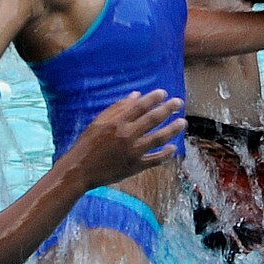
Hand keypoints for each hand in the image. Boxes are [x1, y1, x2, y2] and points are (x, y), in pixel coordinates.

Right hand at [65, 90, 185, 187]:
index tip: (164, 93)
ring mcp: (132, 152)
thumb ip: (118, 108)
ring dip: (172, 129)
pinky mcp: (135, 167)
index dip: (154, 98)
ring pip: (158, 138)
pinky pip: (155, 160)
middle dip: (168, 109)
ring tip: (182, 122)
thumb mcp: (99, 121)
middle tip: (179, 102)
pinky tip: (173, 147)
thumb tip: (137, 95)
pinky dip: (165, 154)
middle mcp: (126, 136)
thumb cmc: (88, 143)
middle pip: (153, 119)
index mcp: (117, 122)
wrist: (80, 170)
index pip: (140, 106)